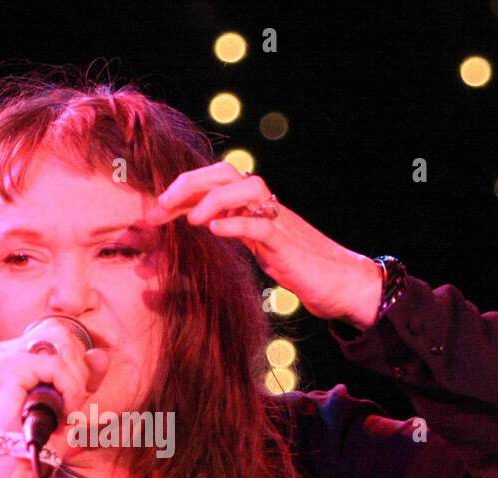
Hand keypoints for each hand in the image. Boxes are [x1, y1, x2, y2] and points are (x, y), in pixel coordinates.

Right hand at [0, 318, 110, 461]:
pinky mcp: (6, 368)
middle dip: (77, 367)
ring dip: (74, 381)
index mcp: (9, 354)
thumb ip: (86, 376)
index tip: (75, 393)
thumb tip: (100, 354)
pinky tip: (64, 411)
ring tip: (67, 409)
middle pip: (59, 331)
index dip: (76, 358)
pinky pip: (56, 365)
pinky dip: (70, 388)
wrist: (14, 468)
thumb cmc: (41, 439)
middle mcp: (0, 350)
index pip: (54, 331)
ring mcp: (0, 357)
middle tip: (73, 402)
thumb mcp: (70, 401)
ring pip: (60, 346)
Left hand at [143, 161, 384, 329]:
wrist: (344, 284)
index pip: (215, 182)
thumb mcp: (261, 249)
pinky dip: (236, 224)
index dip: (183, 191)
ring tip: (190, 219)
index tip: (154, 211)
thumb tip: (202, 231)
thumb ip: (237, 234)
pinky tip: (215, 230)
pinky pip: (261, 226)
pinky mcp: (287, 245)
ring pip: (247, 189)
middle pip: (226, 173)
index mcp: (256, 206)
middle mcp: (266, 207)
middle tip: (160, 205)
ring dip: (214, 198)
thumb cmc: (301, 269)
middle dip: (190, 184)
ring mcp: (279, 222)